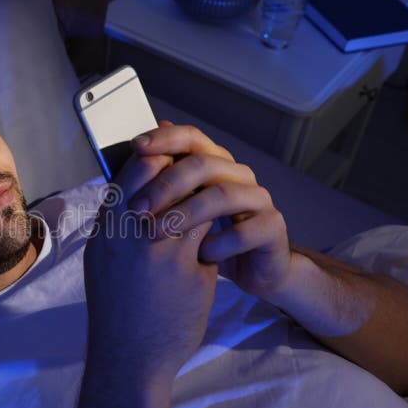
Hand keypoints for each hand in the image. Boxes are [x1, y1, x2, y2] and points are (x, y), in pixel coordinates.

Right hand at [83, 148, 217, 380]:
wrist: (128, 357)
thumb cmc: (113, 306)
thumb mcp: (101, 258)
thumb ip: (116, 223)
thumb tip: (130, 189)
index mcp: (108, 230)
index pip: (135, 171)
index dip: (156, 156)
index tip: (169, 155)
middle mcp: (134, 238)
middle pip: (169, 179)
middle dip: (187, 170)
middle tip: (198, 170)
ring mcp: (166, 256)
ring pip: (197, 204)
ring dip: (207, 199)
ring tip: (210, 202)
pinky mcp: (194, 276)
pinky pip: (211, 240)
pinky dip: (215, 235)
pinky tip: (216, 240)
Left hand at [129, 122, 292, 300]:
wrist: (251, 270)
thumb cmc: (208, 237)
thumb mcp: (178, 210)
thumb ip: (160, 183)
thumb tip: (135, 151)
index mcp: (214, 164)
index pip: (191, 138)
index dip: (165, 138)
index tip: (136, 147)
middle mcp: (238, 175)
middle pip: (203, 164)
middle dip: (166, 184)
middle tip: (137, 209)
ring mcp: (258, 199)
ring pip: (223, 194)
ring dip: (186, 214)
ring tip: (158, 233)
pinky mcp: (272, 228)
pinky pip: (245, 232)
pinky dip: (218, 245)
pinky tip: (200, 256)